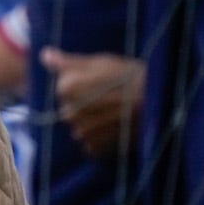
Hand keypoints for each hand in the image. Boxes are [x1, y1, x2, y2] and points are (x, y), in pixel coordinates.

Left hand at [41, 50, 144, 165]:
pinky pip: (90, 143)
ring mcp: (82, 133)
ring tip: (116, 113)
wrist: (159, 104)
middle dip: (85, 104)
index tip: (102, 83)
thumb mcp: (100, 62)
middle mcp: (69, 112)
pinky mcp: (95, 149)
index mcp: (66, 88)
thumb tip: (44, 55)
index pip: (63, 86)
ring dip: (93, 122)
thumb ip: (68, 62)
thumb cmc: (131, 78)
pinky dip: (100, 138)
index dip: (83, 83)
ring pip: (80, 126)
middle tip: (110, 99)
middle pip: (70, 108)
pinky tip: (117, 128)